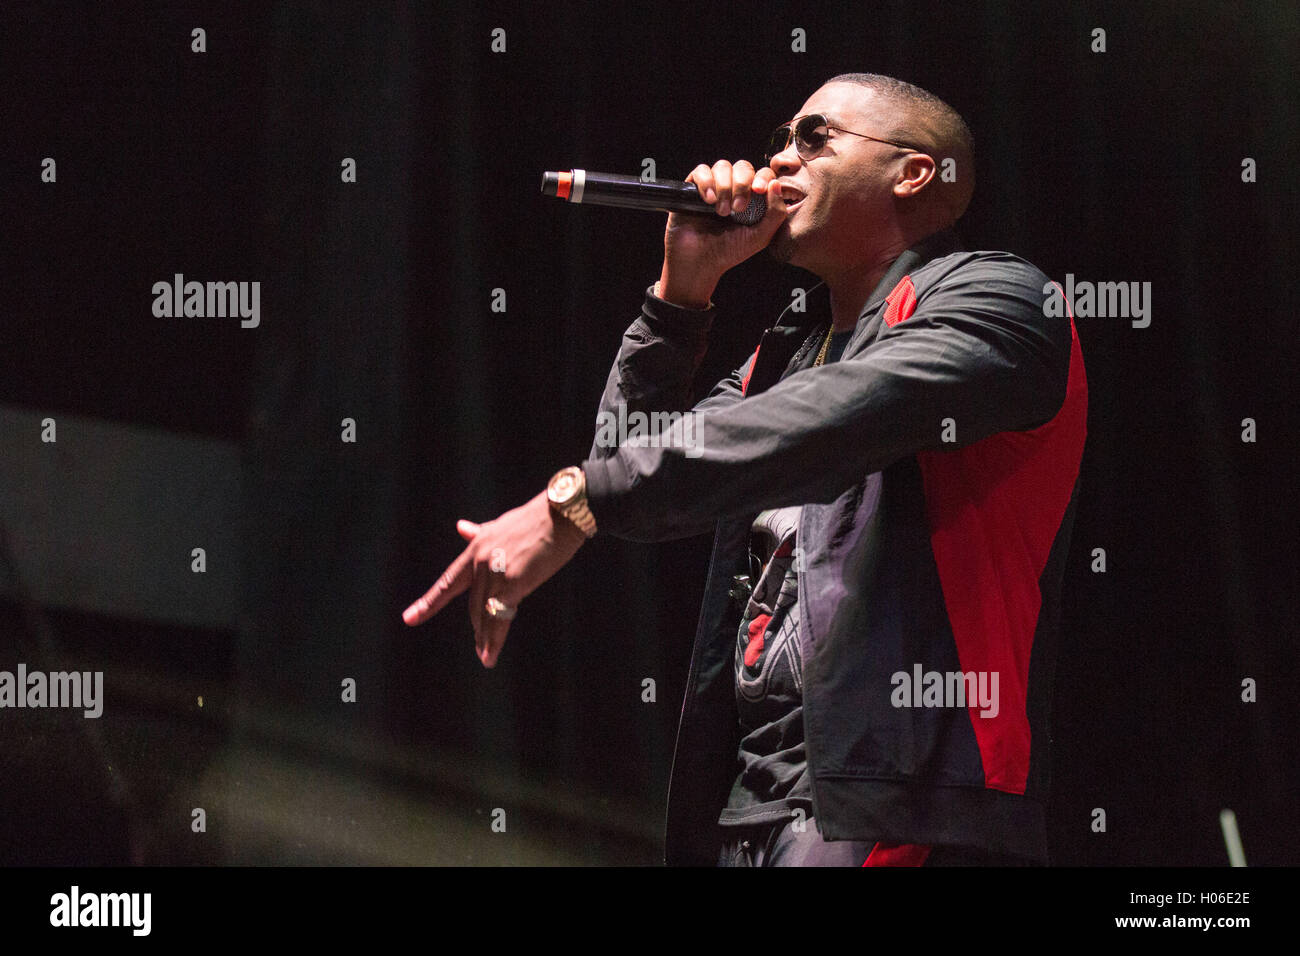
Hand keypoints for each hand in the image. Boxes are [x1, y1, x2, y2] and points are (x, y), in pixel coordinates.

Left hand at [402, 490, 587, 666]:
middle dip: (476, 628)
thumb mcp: (500, 525)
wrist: (560, 515)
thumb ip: (479, 532)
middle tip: (479, 648)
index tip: (410, 618)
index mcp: (475, 548)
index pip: (447, 582)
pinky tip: (490, 655)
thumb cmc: (536, 519)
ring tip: (485, 657)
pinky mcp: (514, 582)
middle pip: (471, 604)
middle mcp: (480, 562)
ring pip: (484, 614)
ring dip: (484, 638)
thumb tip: (460, 527)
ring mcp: (495, 572)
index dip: (428, 602)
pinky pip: (500, 617)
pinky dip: (495, 639)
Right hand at [657, 159, 789, 307]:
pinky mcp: (692, 189)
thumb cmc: (729, 252)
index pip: (762, 174)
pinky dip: (706, 183)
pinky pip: (701, 171)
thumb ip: (776, 213)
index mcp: (752, 199)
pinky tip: (708, 201)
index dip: (763, 177)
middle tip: (738, 208)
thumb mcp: (760, 237)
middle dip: (742, 184)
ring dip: (724, 186)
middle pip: (743, 166)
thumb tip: (776, 183)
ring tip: (721, 211)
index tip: (759, 190)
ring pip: (722, 166)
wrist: (699, 262)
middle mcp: (733, 190)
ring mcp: (713, 188)